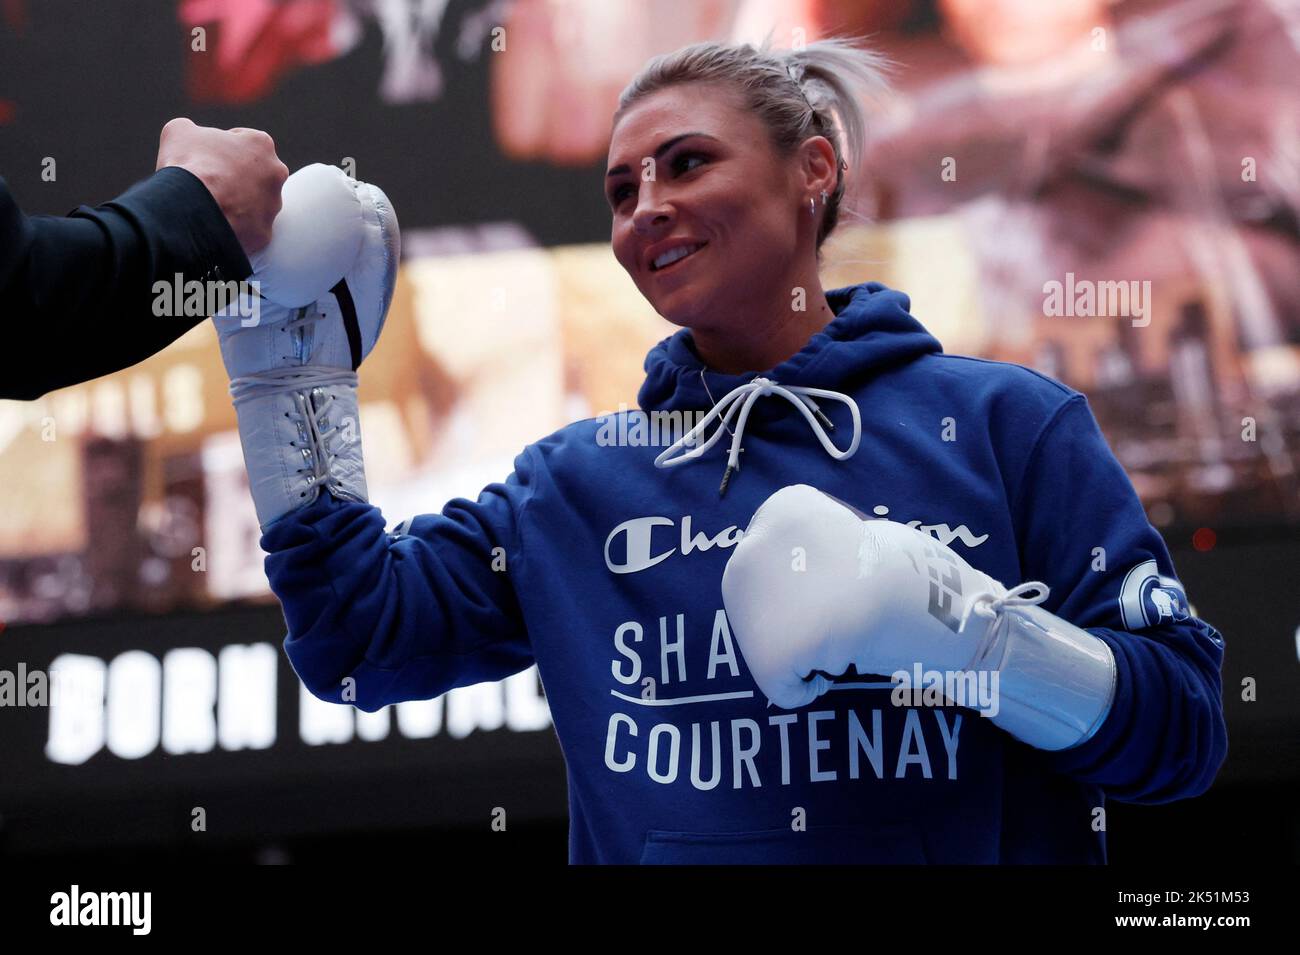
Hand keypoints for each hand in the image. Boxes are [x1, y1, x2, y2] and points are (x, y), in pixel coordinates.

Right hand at [156, 117, 289, 254]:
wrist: (189, 207)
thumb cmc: (187, 164)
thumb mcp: (179, 131)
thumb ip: (192, 131)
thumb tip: (190, 136)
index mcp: (261, 143)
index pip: (243, 141)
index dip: (221, 148)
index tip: (208, 157)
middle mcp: (276, 173)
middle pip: (255, 173)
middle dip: (235, 176)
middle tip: (211, 183)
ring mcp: (273, 205)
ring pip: (255, 203)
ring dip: (238, 203)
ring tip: (212, 205)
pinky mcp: (264, 232)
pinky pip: (250, 230)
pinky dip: (235, 228)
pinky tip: (216, 224)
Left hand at [721, 484, 1115, 750]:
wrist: (925, 597)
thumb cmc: (909, 573)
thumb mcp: (853, 534)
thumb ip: (811, 549)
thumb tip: (778, 582)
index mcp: (782, 510)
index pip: (777, 565)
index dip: (814, 585)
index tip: (850, 583)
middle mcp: (752, 546)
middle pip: (760, 607)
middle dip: (799, 618)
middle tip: (848, 614)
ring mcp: (753, 599)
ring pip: (765, 645)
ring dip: (802, 649)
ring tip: (846, 632)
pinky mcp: (766, 649)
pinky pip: (781, 688)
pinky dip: (808, 689)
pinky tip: (838, 664)